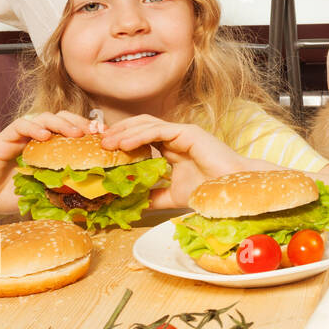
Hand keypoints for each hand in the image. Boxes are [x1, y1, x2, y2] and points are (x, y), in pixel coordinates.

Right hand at [0, 111, 95, 213]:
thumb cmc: (11, 197)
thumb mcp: (45, 194)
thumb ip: (64, 190)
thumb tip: (95, 197)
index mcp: (49, 149)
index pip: (72, 131)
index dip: (89, 132)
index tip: (106, 139)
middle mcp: (37, 139)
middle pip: (62, 118)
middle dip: (81, 123)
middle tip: (95, 134)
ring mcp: (20, 137)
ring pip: (44, 118)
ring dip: (62, 123)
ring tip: (75, 133)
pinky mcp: (4, 139)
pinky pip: (21, 126)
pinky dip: (34, 128)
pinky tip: (45, 136)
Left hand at [99, 116, 254, 207]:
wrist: (231, 190)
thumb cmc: (209, 191)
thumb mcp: (172, 196)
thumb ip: (154, 196)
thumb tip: (132, 204)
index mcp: (172, 148)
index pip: (142, 137)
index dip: (122, 140)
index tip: (102, 151)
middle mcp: (176, 137)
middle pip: (140, 126)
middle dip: (118, 132)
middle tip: (97, 143)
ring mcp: (182, 133)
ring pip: (147, 124)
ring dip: (124, 131)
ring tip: (106, 143)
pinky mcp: (188, 132)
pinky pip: (158, 129)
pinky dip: (139, 135)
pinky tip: (124, 144)